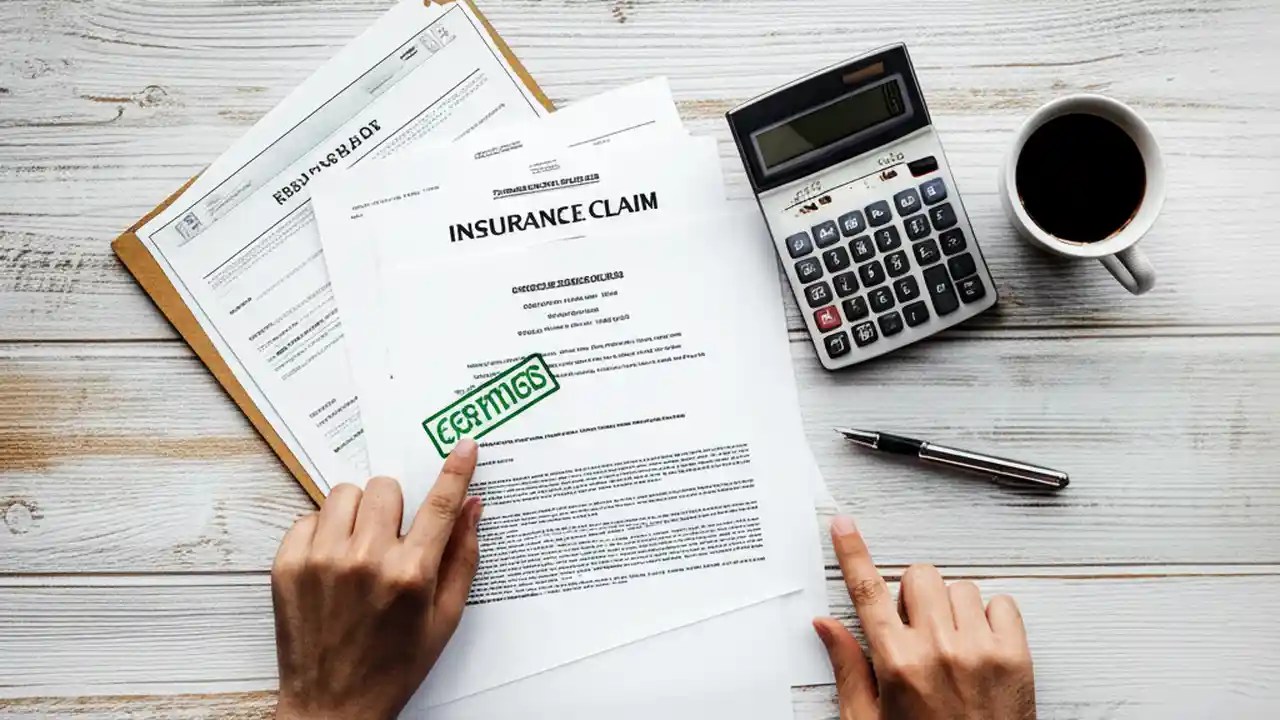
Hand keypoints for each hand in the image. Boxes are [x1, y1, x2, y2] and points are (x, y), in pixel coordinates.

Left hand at [271, 439, 483, 719]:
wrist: (333, 706)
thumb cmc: (394, 666)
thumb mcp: (444, 619)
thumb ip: (462, 558)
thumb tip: (472, 506)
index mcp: (411, 575)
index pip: (439, 505)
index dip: (455, 471)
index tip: (464, 446)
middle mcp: (365, 561)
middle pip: (384, 488)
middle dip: (392, 507)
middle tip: (391, 537)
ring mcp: (322, 560)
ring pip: (344, 494)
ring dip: (357, 513)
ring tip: (358, 549)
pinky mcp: (288, 565)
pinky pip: (309, 516)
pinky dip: (323, 531)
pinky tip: (332, 564)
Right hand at [813, 516, 1035, 719]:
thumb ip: (849, 666)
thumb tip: (825, 625)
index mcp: (897, 663)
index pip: (867, 591)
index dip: (852, 552)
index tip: (843, 526)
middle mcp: (938, 650)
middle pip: (919, 576)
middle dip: (912, 594)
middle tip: (915, 626)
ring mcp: (980, 650)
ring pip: (960, 587)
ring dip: (951, 607)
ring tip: (951, 644)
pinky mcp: (1016, 657)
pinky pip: (1002, 603)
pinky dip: (991, 617)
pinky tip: (979, 646)